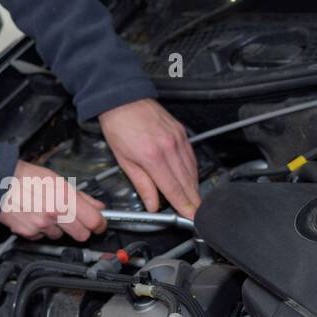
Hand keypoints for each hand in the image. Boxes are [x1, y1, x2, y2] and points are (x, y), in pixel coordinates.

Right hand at [0, 159, 106, 240]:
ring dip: (58, 228)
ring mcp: (41, 225)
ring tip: (47, 213)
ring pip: (61, 236)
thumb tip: (97, 206)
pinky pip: (42, 236)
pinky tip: (34, 216)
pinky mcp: (29, 233)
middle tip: (75, 220)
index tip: (99, 223)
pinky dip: (40, 230)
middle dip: (81, 229)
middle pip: (82, 235)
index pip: (95, 221)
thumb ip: (80, 195)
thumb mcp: (57, 179)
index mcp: (64, 196)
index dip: (100, 223)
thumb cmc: (24, 177)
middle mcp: (54, 212)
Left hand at [98, 98, 199, 217]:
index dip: (185, 206)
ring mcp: (178, 139)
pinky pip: (192, 157)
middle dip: (194, 201)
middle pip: (187, 182)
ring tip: (195, 201)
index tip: (192, 218)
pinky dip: (193, 171)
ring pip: (193, 170)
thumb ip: (141, 184)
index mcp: (153, 157)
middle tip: (198, 215)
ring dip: (194, 187)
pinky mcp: (182, 132)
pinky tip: (191, 179)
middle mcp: (169, 148)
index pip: (174, 189)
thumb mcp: (123, 160)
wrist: (122, 98)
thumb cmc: (118, 126)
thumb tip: (152, 205)